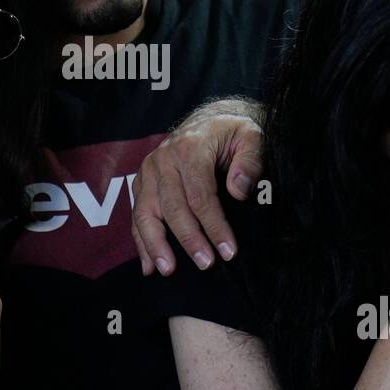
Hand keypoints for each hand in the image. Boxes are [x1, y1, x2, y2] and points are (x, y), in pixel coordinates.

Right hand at [131, 99, 263, 275]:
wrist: (208, 120)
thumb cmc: (232, 132)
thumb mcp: (251, 136)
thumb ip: (250, 161)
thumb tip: (238, 190)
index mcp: (190, 148)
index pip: (201, 195)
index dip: (214, 226)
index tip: (228, 251)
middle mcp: (163, 160)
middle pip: (172, 207)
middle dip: (189, 239)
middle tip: (205, 264)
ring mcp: (148, 172)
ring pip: (146, 213)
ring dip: (156, 244)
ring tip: (168, 270)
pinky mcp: (142, 183)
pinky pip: (137, 215)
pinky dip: (141, 241)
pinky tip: (150, 265)